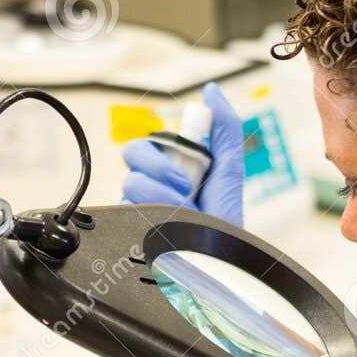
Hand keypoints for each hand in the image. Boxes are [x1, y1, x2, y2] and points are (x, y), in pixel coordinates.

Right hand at [121, 82, 245, 226]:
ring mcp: (138, 212)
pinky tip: (169, 231)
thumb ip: (225, 129)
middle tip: (185, 191)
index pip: (144, 146)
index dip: (159, 153)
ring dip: (163, 198)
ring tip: (184, 216)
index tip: (187, 171)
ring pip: (130, 184)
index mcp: (169, 170)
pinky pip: (125, 213)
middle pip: (131, 156)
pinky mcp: (129, 233)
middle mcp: (150, 189)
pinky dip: (153, 219)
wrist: (221, 265)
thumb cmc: (227, 223)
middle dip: (160, 170)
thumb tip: (212, 91)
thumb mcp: (230, 171)